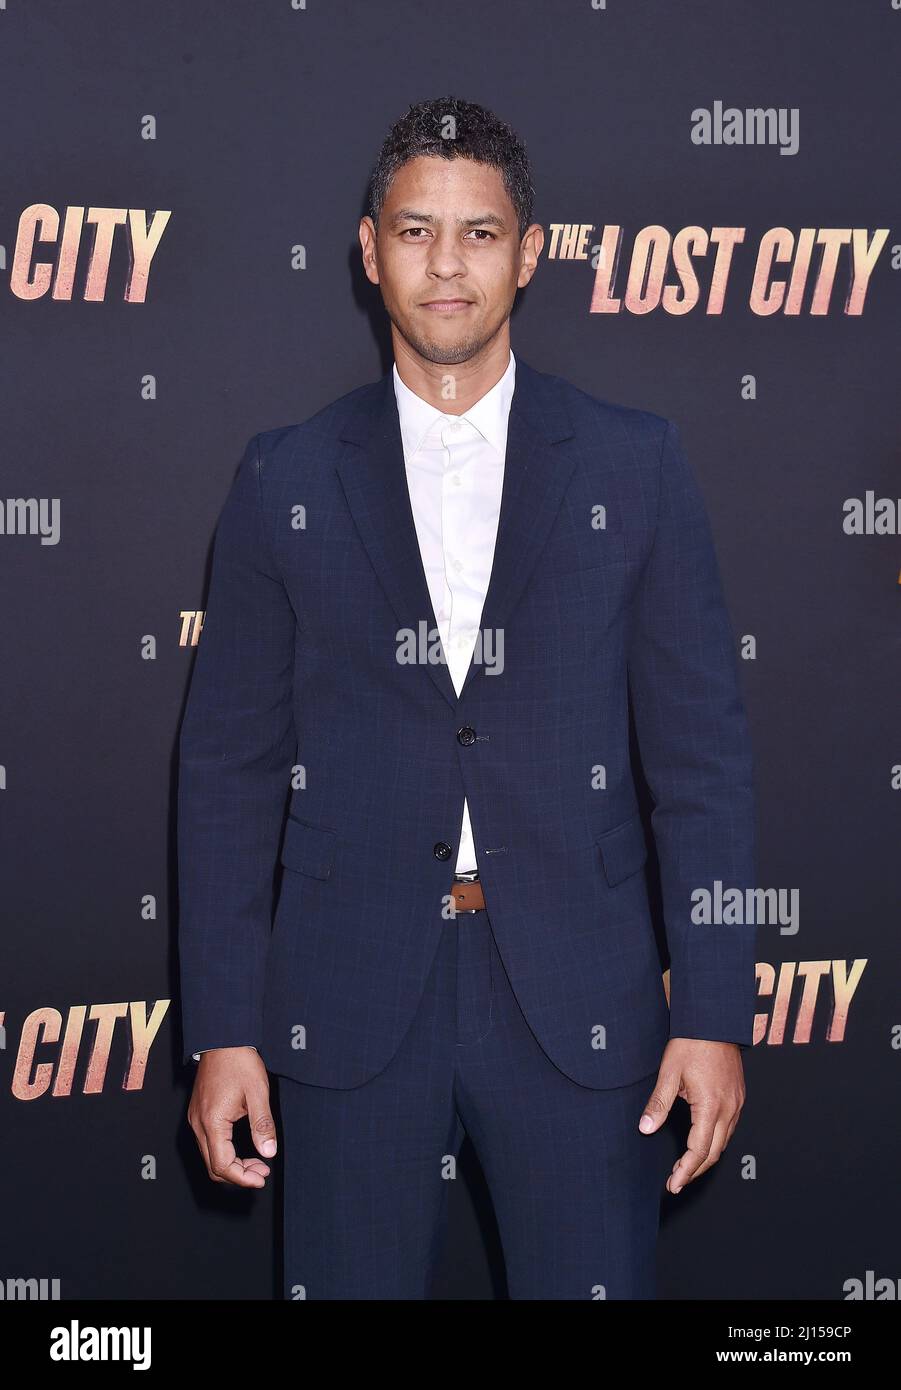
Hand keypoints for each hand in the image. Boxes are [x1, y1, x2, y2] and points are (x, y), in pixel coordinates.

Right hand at [187, 1046, 276, 1187]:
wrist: (222, 1039)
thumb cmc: (239, 1062)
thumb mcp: (257, 1093)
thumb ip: (262, 1125)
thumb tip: (268, 1152)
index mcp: (212, 1122)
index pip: (223, 1165)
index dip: (243, 1177)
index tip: (261, 1178)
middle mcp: (198, 1124)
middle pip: (213, 1166)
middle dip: (238, 1174)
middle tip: (262, 1171)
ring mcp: (195, 1119)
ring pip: (210, 1156)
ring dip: (232, 1164)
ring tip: (257, 1161)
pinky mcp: (198, 1114)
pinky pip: (208, 1143)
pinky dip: (224, 1152)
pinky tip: (242, 1147)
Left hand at [638, 1038, 744, 1193]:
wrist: (714, 1020)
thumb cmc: (690, 1043)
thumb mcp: (669, 1073)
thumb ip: (658, 1104)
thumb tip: (646, 1129)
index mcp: (711, 1106)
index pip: (698, 1150)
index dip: (685, 1171)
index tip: (673, 1184)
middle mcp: (729, 1109)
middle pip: (714, 1153)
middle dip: (694, 1171)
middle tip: (676, 1182)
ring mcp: (737, 1103)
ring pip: (724, 1142)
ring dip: (705, 1158)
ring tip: (685, 1167)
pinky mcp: (739, 1097)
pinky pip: (729, 1128)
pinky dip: (715, 1141)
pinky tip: (702, 1142)